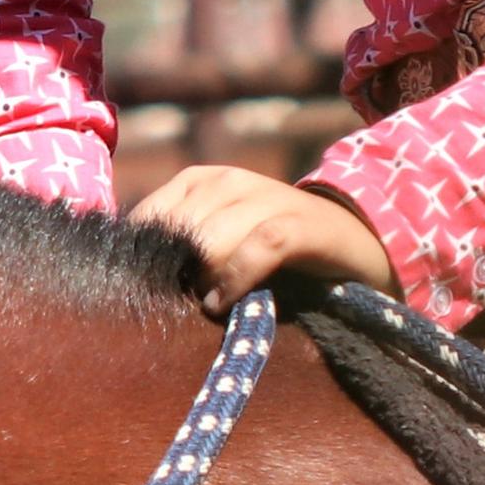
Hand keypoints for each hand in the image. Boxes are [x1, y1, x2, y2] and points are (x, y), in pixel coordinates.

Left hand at [123, 163, 400, 306]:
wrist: (353, 244)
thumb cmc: (273, 252)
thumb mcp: (219, 242)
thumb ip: (180, 250)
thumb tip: (130, 280)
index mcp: (202, 181)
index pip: (150, 214)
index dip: (139, 254)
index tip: (134, 290)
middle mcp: (231, 180)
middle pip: (178, 228)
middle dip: (170, 269)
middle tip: (173, 303)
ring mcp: (269, 197)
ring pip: (212, 235)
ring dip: (201, 273)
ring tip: (200, 303)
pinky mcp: (303, 225)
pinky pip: (260, 246)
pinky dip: (236, 276)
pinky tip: (220, 302)